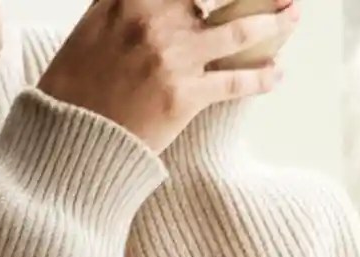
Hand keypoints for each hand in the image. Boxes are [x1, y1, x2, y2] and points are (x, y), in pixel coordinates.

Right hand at [38, 0, 300, 151]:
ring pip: (241, 29)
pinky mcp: (185, 96)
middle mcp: (154, 20)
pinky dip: (263, 77)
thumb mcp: (91, 29)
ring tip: (292, 15)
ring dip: (275, 22)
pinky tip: (277, 74)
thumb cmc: (74, 86)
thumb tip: (151, 0)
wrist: (67, 141)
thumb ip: (124, 4)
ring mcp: (173, 57)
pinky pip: (238, 81)